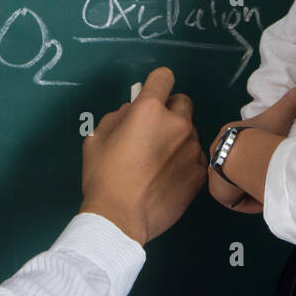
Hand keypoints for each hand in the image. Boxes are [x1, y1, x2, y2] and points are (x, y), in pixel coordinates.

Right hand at [79, 67, 206, 245]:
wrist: (120, 218)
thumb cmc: (103, 177)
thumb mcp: (96, 139)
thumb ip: (117, 118)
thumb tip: (131, 113)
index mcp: (149, 110)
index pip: (164, 77)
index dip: (156, 84)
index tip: (150, 97)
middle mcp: (176, 123)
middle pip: (182, 102)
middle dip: (169, 110)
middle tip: (154, 131)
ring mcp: (192, 149)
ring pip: (189, 131)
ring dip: (177, 138)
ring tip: (160, 161)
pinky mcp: (199, 173)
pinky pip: (195, 156)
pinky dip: (184, 160)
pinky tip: (168, 177)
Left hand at [207, 87, 295, 213]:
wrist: (243, 157)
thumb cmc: (259, 137)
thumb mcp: (280, 114)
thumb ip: (291, 101)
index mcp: (228, 135)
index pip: (244, 147)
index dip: (261, 153)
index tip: (274, 158)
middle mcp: (218, 153)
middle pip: (241, 166)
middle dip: (258, 172)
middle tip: (274, 175)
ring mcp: (215, 174)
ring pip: (240, 184)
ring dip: (255, 187)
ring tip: (272, 186)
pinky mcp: (218, 192)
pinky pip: (237, 200)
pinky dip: (251, 201)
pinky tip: (264, 197)